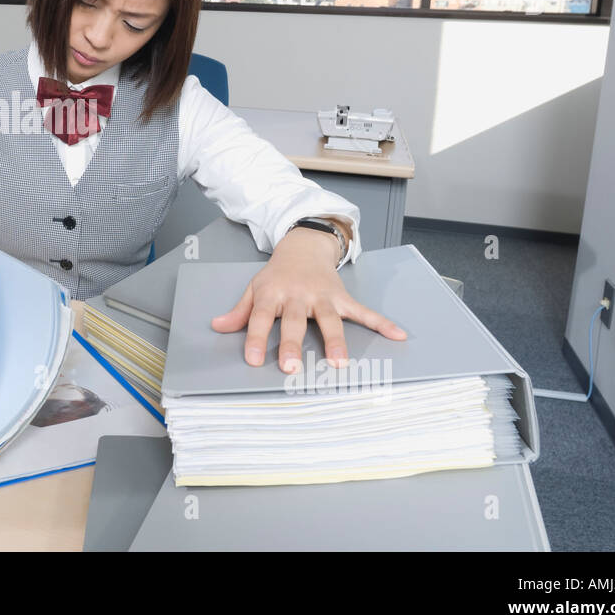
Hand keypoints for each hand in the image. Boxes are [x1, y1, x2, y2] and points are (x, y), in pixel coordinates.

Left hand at [210, 227, 406, 371]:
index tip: (253, 361)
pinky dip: (381, 323)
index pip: (261, 317)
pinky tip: (397, 335)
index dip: (256, 339)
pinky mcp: (342, 298)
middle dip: (293, 345)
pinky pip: (363, 312)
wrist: (304, 247)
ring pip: (329, 320)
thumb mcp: (254, 288)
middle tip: (292, 368)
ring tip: (339, 365)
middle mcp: (297, 295)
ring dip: (335, 341)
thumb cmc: (277, 275)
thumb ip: (240, 311)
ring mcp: (322, 297)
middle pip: (294, 322)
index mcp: (273, 293)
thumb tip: (216, 326)